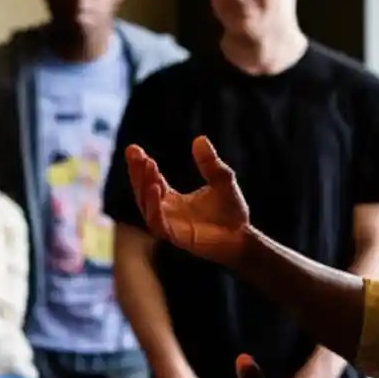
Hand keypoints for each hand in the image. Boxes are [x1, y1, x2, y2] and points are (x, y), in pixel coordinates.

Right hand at [125, 137, 250, 265]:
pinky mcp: (177, 238)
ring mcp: (170, 226)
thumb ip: (210, 163)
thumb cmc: (231, 213)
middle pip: (143, 192)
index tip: (135, 149)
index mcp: (172, 200)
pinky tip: (156, 189)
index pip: (151, 181)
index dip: (142, 166)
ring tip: (148, 168)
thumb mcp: (222, 180)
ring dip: (144, 188)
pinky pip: (159, 224)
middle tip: (136, 154)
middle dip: (138, 173)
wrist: (243, 238)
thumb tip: (200, 139)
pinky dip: (154, 208)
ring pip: (147, 208)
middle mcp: (167, 213)